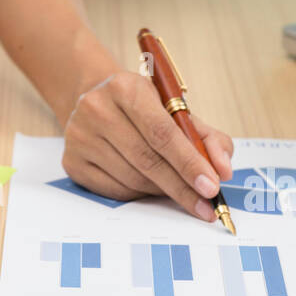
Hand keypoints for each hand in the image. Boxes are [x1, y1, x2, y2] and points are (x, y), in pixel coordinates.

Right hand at [61, 70, 233, 219]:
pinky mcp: (72, 162)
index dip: (189, 163)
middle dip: (182, 188)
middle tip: (206, 207)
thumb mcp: (178, 111)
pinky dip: (140, 194)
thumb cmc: (146, 109)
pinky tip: (150, 186)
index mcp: (126, 88)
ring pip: (133, 179)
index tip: (211, 187)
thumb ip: (209, 138)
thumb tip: (223, 170)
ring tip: (179, 190)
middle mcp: (97, 109)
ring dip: (162, 191)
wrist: (97, 100)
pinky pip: (116, 191)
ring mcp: (80, 137)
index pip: (162, 133)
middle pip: (147, 160)